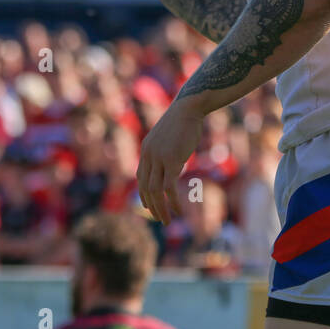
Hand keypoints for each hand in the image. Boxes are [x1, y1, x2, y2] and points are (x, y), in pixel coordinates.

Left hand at [137, 97, 202, 224]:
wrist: (189, 108)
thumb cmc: (184, 121)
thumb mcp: (170, 137)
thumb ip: (166, 150)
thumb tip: (172, 161)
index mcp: (146, 150)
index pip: (140, 177)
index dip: (144, 194)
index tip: (148, 207)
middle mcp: (148, 155)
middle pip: (145, 187)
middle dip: (152, 206)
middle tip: (159, 219)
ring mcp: (159, 158)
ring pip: (155, 190)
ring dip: (161, 209)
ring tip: (167, 221)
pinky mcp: (171, 160)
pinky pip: (169, 187)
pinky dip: (173, 202)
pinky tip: (179, 211)